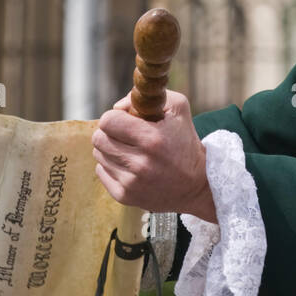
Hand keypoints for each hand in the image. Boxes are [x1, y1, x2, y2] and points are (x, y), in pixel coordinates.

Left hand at [92, 90, 215, 222]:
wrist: (197, 184)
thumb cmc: (185, 142)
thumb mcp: (178, 109)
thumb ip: (147, 98)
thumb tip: (117, 107)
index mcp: (152, 139)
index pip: (108, 121)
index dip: (114, 117)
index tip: (124, 120)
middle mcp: (140, 163)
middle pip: (99, 138)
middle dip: (110, 133)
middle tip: (125, 135)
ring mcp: (131, 183)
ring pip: (99, 155)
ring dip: (111, 149)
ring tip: (130, 151)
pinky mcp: (125, 197)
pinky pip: (101, 172)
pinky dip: (111, 166)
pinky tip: (128, 166)